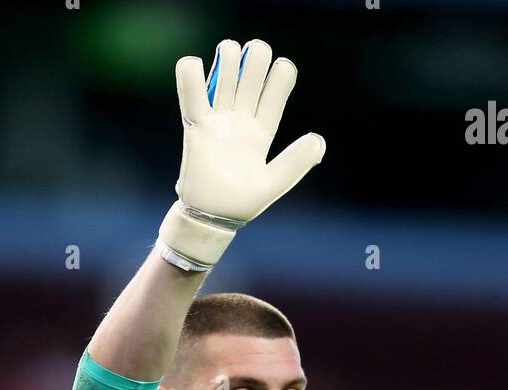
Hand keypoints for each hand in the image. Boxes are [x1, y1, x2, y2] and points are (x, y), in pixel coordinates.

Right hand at [157, 38, 325, 269]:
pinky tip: (194, 64)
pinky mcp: (197, 125)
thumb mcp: (274, 183)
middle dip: (255, 57)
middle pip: (251, 73)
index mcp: (263, 130)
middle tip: (254, 58)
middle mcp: (242, 119)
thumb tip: (318, 140)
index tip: (283, 68)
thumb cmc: (242, 202)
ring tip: (229, 54)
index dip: (282, 75)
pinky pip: (191, 92)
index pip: (276, 92)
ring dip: (229, 55)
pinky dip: (189, 73)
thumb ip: (296, 162)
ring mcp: (219, 119)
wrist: (212, 217)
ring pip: (225, 73)